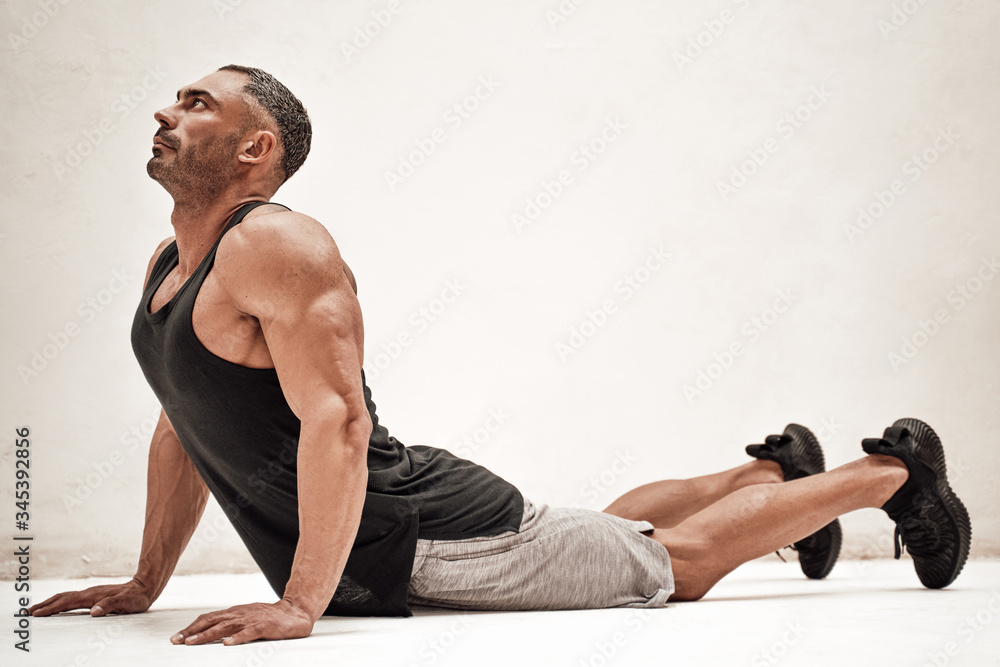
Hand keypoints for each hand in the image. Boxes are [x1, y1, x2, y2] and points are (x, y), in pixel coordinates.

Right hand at [29, 578, 152, 616]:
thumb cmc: (136, 597)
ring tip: (37, 608)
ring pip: (66, 597)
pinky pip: (72, 598)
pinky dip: (60, 601)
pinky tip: (58, 605)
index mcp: (93, 596)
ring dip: (50, 602)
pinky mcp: (94, 595)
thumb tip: (94, 612)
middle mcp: (89, 593)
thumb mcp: (126, 604)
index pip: (67, 603)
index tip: (36, 614)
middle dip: (44, 605)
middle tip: (28, 612)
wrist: (144, 586)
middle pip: (62, 598)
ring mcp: (91, 593)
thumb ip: (110, 606)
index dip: (51, 609)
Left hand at [171, 599, 314, 645]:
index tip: (177, 638)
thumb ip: (230, 624)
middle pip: (212, 621)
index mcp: (235, 612)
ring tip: (193, 643)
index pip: (208, 618)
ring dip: (207, 635)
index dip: (192, 627)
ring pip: (226, 626)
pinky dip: (237, 638)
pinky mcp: (265, 626)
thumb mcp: (247, 619)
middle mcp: (240, 614)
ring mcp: (252, 619)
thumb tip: (208, 634)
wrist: (296, 612)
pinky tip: (227, 644)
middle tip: (177, 641)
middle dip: (193, 631)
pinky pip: (249, 633)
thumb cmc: (270, 618)